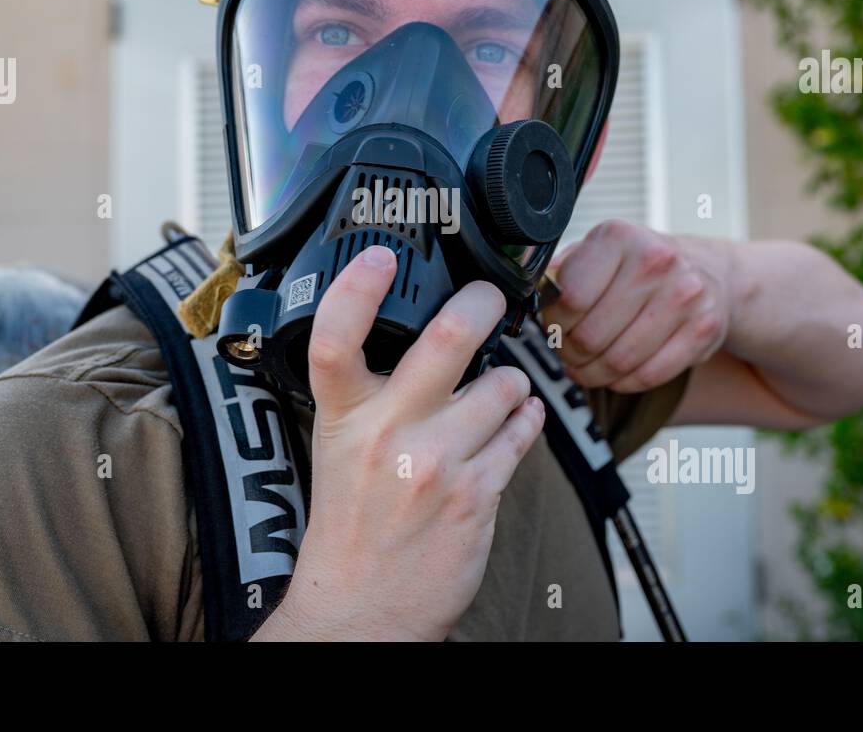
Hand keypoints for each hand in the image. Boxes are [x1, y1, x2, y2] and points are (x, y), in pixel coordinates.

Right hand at [253, 245, 544, 641]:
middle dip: (482, 304)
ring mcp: (436, 463)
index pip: (335, 336)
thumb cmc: (351, 522)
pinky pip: (522, 432)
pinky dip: (526, 419)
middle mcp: (388, 433)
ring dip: (512, 381)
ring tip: (499, 392)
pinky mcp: (477, 494)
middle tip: (489, 299)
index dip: (356, 286)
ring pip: (504, 384)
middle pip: (447, 338)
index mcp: (343, 416)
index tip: (381, 256)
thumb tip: (416, 338)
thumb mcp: (338, 446)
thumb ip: (368, 393)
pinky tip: (517, 421)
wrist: (362, 606)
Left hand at [541, 219, 729, 392]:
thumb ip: (562, 272)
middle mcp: (657, 261)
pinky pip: (649, 375)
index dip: (553, 322)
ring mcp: (685, 295)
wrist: (703, 268)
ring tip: (586, 368)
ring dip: (593, 374)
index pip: (569, 298)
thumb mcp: (596, 252)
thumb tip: (534, 297)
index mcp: (619, 237)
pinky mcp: (704, 329)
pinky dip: (624, 383)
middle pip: (591, 336)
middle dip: (570, 353)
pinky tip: (615, 375)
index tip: (554, 327)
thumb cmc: (635, 264)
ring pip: (619, 362)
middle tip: (568, 353)